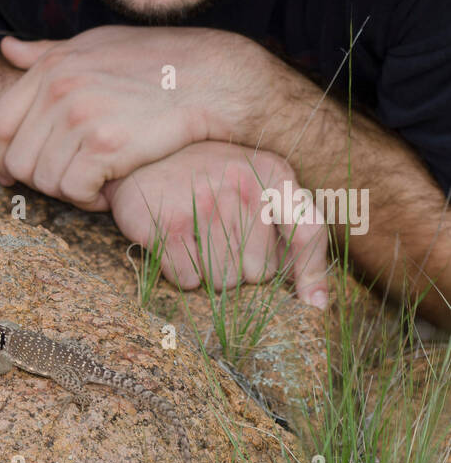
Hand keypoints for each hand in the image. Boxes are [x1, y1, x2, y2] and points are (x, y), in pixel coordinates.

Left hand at [0, 25, 261, 208]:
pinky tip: (111, 189)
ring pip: (44, 181)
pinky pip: (74, 191)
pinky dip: (91, 199)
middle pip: (17, 159)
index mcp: (51, 67)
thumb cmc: (159, 61)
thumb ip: (48, 53)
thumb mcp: (97, 44)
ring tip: (97, 181)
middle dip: (40, 179)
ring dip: (69, 191)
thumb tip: (7, 49)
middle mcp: (58, 89)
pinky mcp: (106, 145)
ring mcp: (81, 116)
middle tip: (71, 179)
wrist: (215, 79)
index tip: (12, 174)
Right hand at [103, 142, 328, 307]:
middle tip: (223, 240)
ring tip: (198, 240)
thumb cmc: (214, 182)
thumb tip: (318, 305)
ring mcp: (201, 201)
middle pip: (261, 271)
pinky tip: (176, 244)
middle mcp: (240, 183)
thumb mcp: (263, 190)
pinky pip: (189, 280)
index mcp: (271, 172)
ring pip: (223, 281)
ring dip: (210, 272)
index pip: (308, 232)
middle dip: (242, 267)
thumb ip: (299, 235)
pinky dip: (182, 272)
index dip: (310, 274)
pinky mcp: (165, 223)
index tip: (312, 305)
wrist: (143, 157)